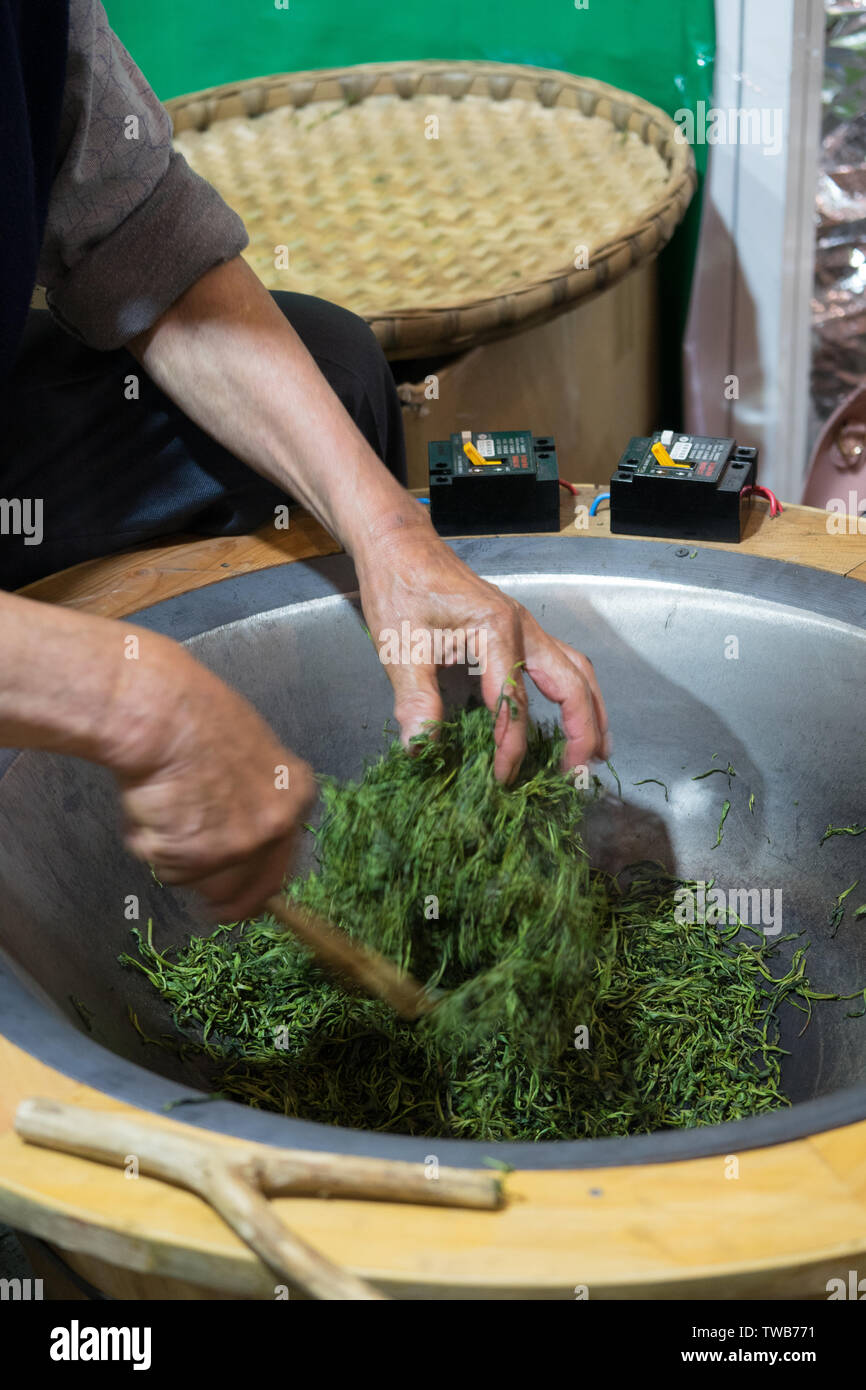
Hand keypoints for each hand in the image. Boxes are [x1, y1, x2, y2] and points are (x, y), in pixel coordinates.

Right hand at [107, 641, 314, 919]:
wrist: (158, 712)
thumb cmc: (193, 716)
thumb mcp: (248, 753)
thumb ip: (252, 798)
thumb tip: (238, 828)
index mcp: (296, 795)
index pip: (284, 862)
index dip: (258, 885)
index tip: (244, 899)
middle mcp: (275, 825)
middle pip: (250, 887)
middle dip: (226, 899)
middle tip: (209, 904)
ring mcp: (238, 844)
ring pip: (198, 877)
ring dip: (175, 855)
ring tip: (161, 806)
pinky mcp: (196, 856)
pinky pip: (164, 865)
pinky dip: (148, 842)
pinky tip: (147, 803)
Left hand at [355, 513, 609, 781]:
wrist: (398, 546)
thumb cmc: (398, 588)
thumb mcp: (399, 646)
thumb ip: (415, 699)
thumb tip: (421, 750)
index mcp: (495, 630)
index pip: (515, 701)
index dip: (510, 746)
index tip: (502, 779)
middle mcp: (522, 627)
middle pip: (572, 683)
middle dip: (583, 731)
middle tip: (580, 774)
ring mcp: (525, 627)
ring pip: (577, 671)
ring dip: (591, 711)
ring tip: (597, 751)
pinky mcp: (518, 630)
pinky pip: (562, 663)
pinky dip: (575, 693)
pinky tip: (572, 715)